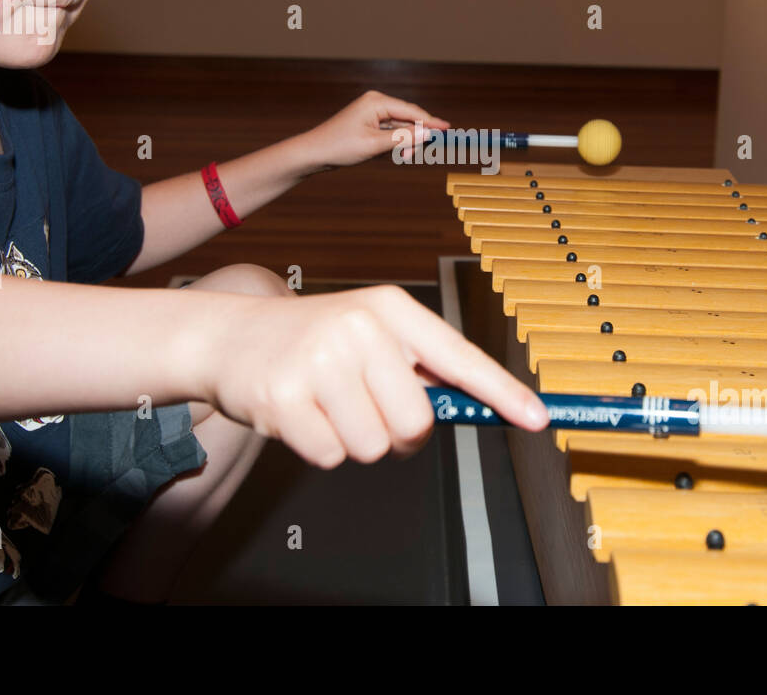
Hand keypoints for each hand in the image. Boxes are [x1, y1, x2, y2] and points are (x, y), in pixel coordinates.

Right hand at [201, 285, 547, 466]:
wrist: (228, 337)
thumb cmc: (310, 341)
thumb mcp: (367, 334)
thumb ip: (416, 367)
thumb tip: (473, 405)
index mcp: (390, 309)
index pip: (459, 357)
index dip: (502, 392)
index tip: (538, 419)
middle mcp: (359, 327)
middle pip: (415, 423)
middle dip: (395, 432)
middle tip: (363, 408)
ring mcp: (320, 361)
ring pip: (374, 446)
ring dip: (353, 439)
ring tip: (325, 403)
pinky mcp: (285, 398)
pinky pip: (332, 458)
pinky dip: (318, 448)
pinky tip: (300, 414)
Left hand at [299, 90, 449, 172]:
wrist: (313, 153)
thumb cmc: (340, 146)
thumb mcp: (375, 145)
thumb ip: (403, 139)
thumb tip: (428, 134)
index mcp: (377, 101)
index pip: (411, 111)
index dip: (431, 122)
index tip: (448, 130)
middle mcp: (376, 103)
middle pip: (407, 119)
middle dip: (413, 138)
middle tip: (412, 155)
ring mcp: (372, 113)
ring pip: (400, 129)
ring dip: (402, 144)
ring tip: (399, 156)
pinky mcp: (369, 124)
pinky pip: (390, 134)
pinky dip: (393, 145)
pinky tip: (384, 154)